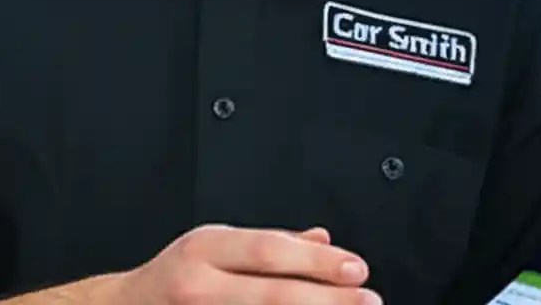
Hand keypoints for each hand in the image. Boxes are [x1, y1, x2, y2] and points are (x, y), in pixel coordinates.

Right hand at [110, 224, 381, 303]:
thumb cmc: (173, 279)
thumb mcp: (216, 247)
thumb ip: (269, 245)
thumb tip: (323, 240)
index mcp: (205, 249)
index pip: (269, 251)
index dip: (317, 261)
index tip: (357, 269)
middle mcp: (198, 284)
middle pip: (271, 293)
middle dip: (326, 299)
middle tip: (367, 301)